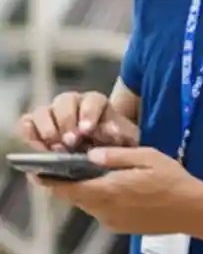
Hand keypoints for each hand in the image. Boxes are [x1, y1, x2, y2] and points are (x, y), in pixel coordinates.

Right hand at [17, 91, 138, 152]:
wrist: (100, 154)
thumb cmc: (115, 145)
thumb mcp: (125, 140)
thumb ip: (121, 134)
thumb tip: (111, 132)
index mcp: (97, 102)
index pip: (92, 100)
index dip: (88, 114)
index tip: (87, 130)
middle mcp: (73, 103)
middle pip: (64, 101)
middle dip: (66, 122)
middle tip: (70, 142)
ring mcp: (52, 112)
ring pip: (43, 111)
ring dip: (47, 128)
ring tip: (56, 147)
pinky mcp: (36, 124)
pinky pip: (26, 123)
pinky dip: (30, 133)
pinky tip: (39, 147)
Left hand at [39, 147, 202, 235]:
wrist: (195, 211)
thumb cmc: (173, 180)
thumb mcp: (147, 157)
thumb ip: (115, 155)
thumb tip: (90, 154)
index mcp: (107, 191)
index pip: (66, 188)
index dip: (48, 180)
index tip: (36, 171)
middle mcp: (104, 210)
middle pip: (76, 196)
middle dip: (70, 182)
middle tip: (70, 166)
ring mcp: (112, 222)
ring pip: (90, 203)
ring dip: (90, 190)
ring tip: (100, 175)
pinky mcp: (122, 228)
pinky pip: (103, 211)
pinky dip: (104, 199)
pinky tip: (120, 189)